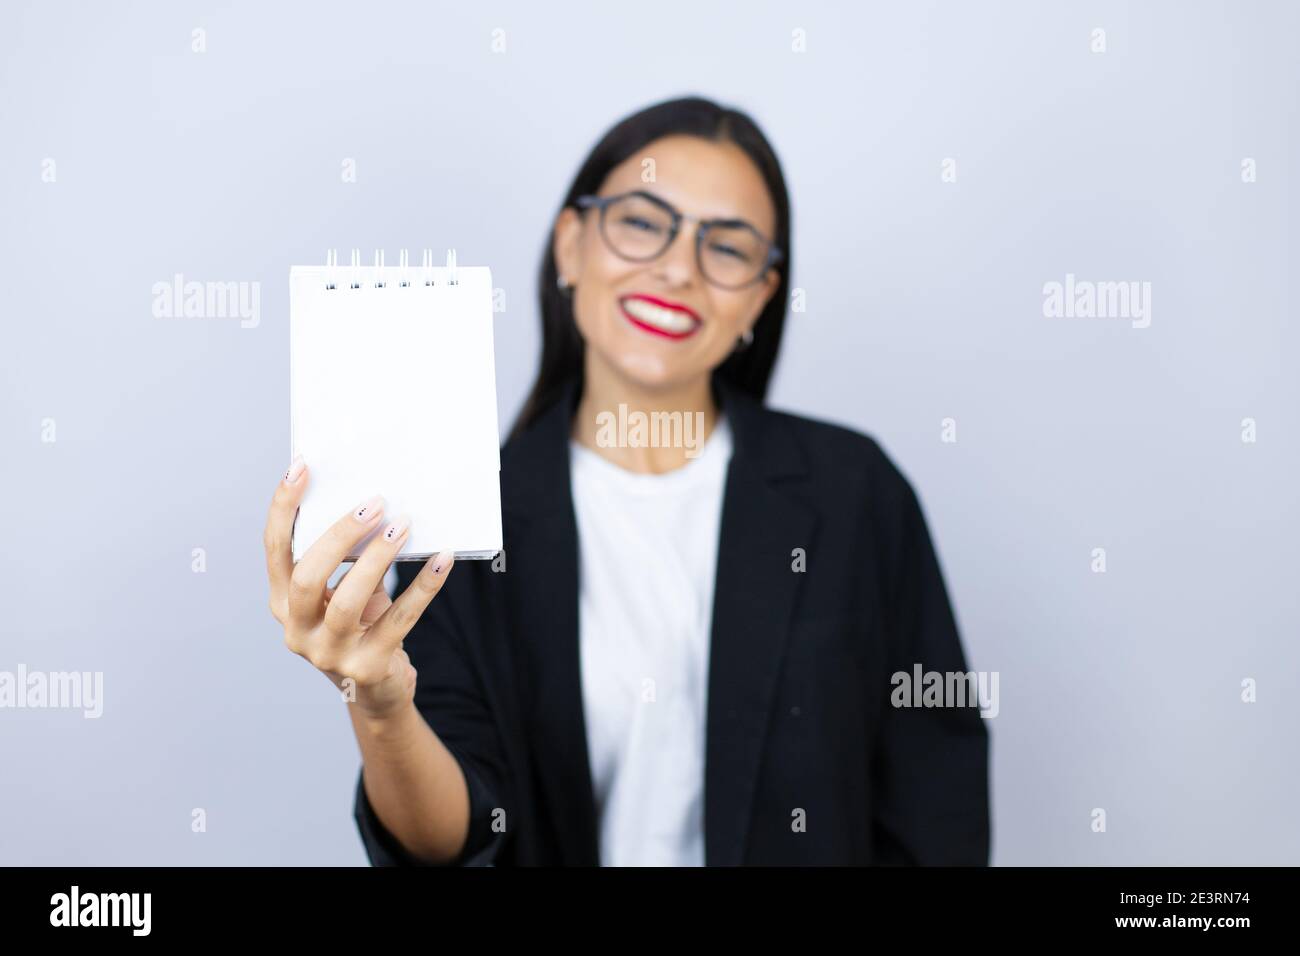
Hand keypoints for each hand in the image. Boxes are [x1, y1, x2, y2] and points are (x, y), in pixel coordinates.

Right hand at [264, 456, 454, 720]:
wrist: (377, 690)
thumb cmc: (359, 624)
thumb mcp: (342, 591)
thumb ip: (343, 558)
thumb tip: (371, 501)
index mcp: (283, 603)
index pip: (275, 550)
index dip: (284, 508)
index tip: (301, 467)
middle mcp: (297, 630)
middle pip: (309, 576)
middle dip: (340, 535)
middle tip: (374, 503)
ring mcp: (329, 654)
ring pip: (350, 601)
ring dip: (379, 559)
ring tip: (404, 526)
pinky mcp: (367, 668)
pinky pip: (400, 620)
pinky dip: (424, 586)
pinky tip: (442, 559)